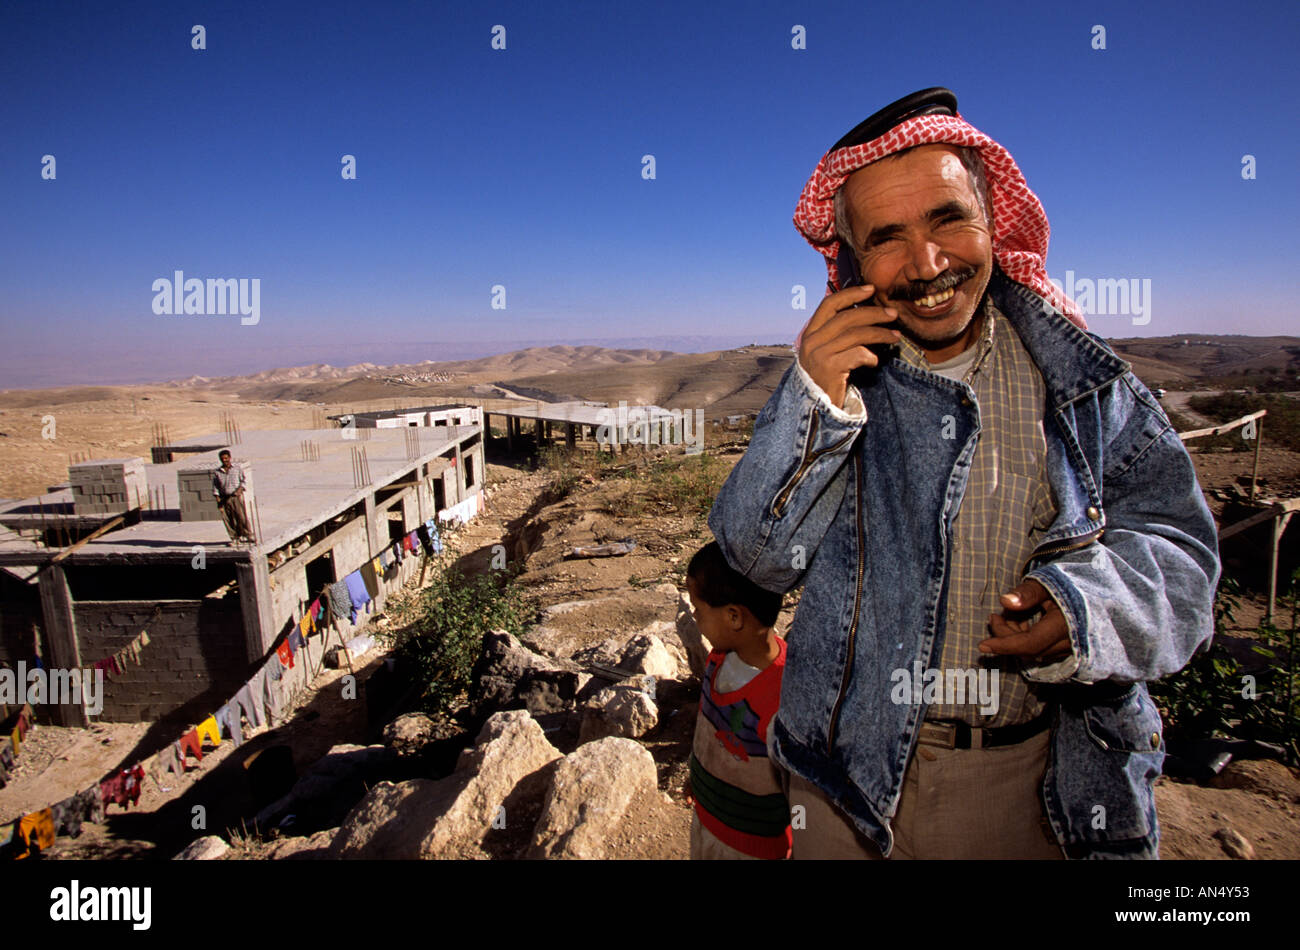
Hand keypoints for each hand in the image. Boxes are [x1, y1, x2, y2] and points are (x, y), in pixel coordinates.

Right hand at [797, 284, 900, 407]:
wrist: (814, 408)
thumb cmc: (825, 378)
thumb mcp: (826, 352)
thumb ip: (837, 334)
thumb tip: (865, 313)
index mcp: (811, 332)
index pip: (829, 304)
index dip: (851, 294)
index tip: (871, 289)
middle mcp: (812, 340)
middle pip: (847, 317)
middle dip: (873, 313)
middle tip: (893, 314)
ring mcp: (819, 354)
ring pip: (855, 334)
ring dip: (879, 333)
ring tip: (895, 336)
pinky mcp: (829, 368)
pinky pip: (857, 354)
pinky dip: (870, 356)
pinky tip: (874, 362)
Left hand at [979, 579, 1071, 660]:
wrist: (1093, 590)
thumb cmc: (1068, 583)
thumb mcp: (1048, 582)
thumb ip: (1027, 592)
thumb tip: (1004, 601)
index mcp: (1065, 625)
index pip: (1030, 643)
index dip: (1004, 645)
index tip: (983, 645)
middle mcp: (1070, 642)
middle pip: (1028, 648)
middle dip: (1006, 636)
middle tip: (994, 616)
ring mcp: (1071, 648)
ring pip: (1033, 651)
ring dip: (1015, 636)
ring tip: (1007, 615)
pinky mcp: (1068, 649)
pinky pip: (1042, 650)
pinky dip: (1026, 638)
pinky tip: (1020, 622)